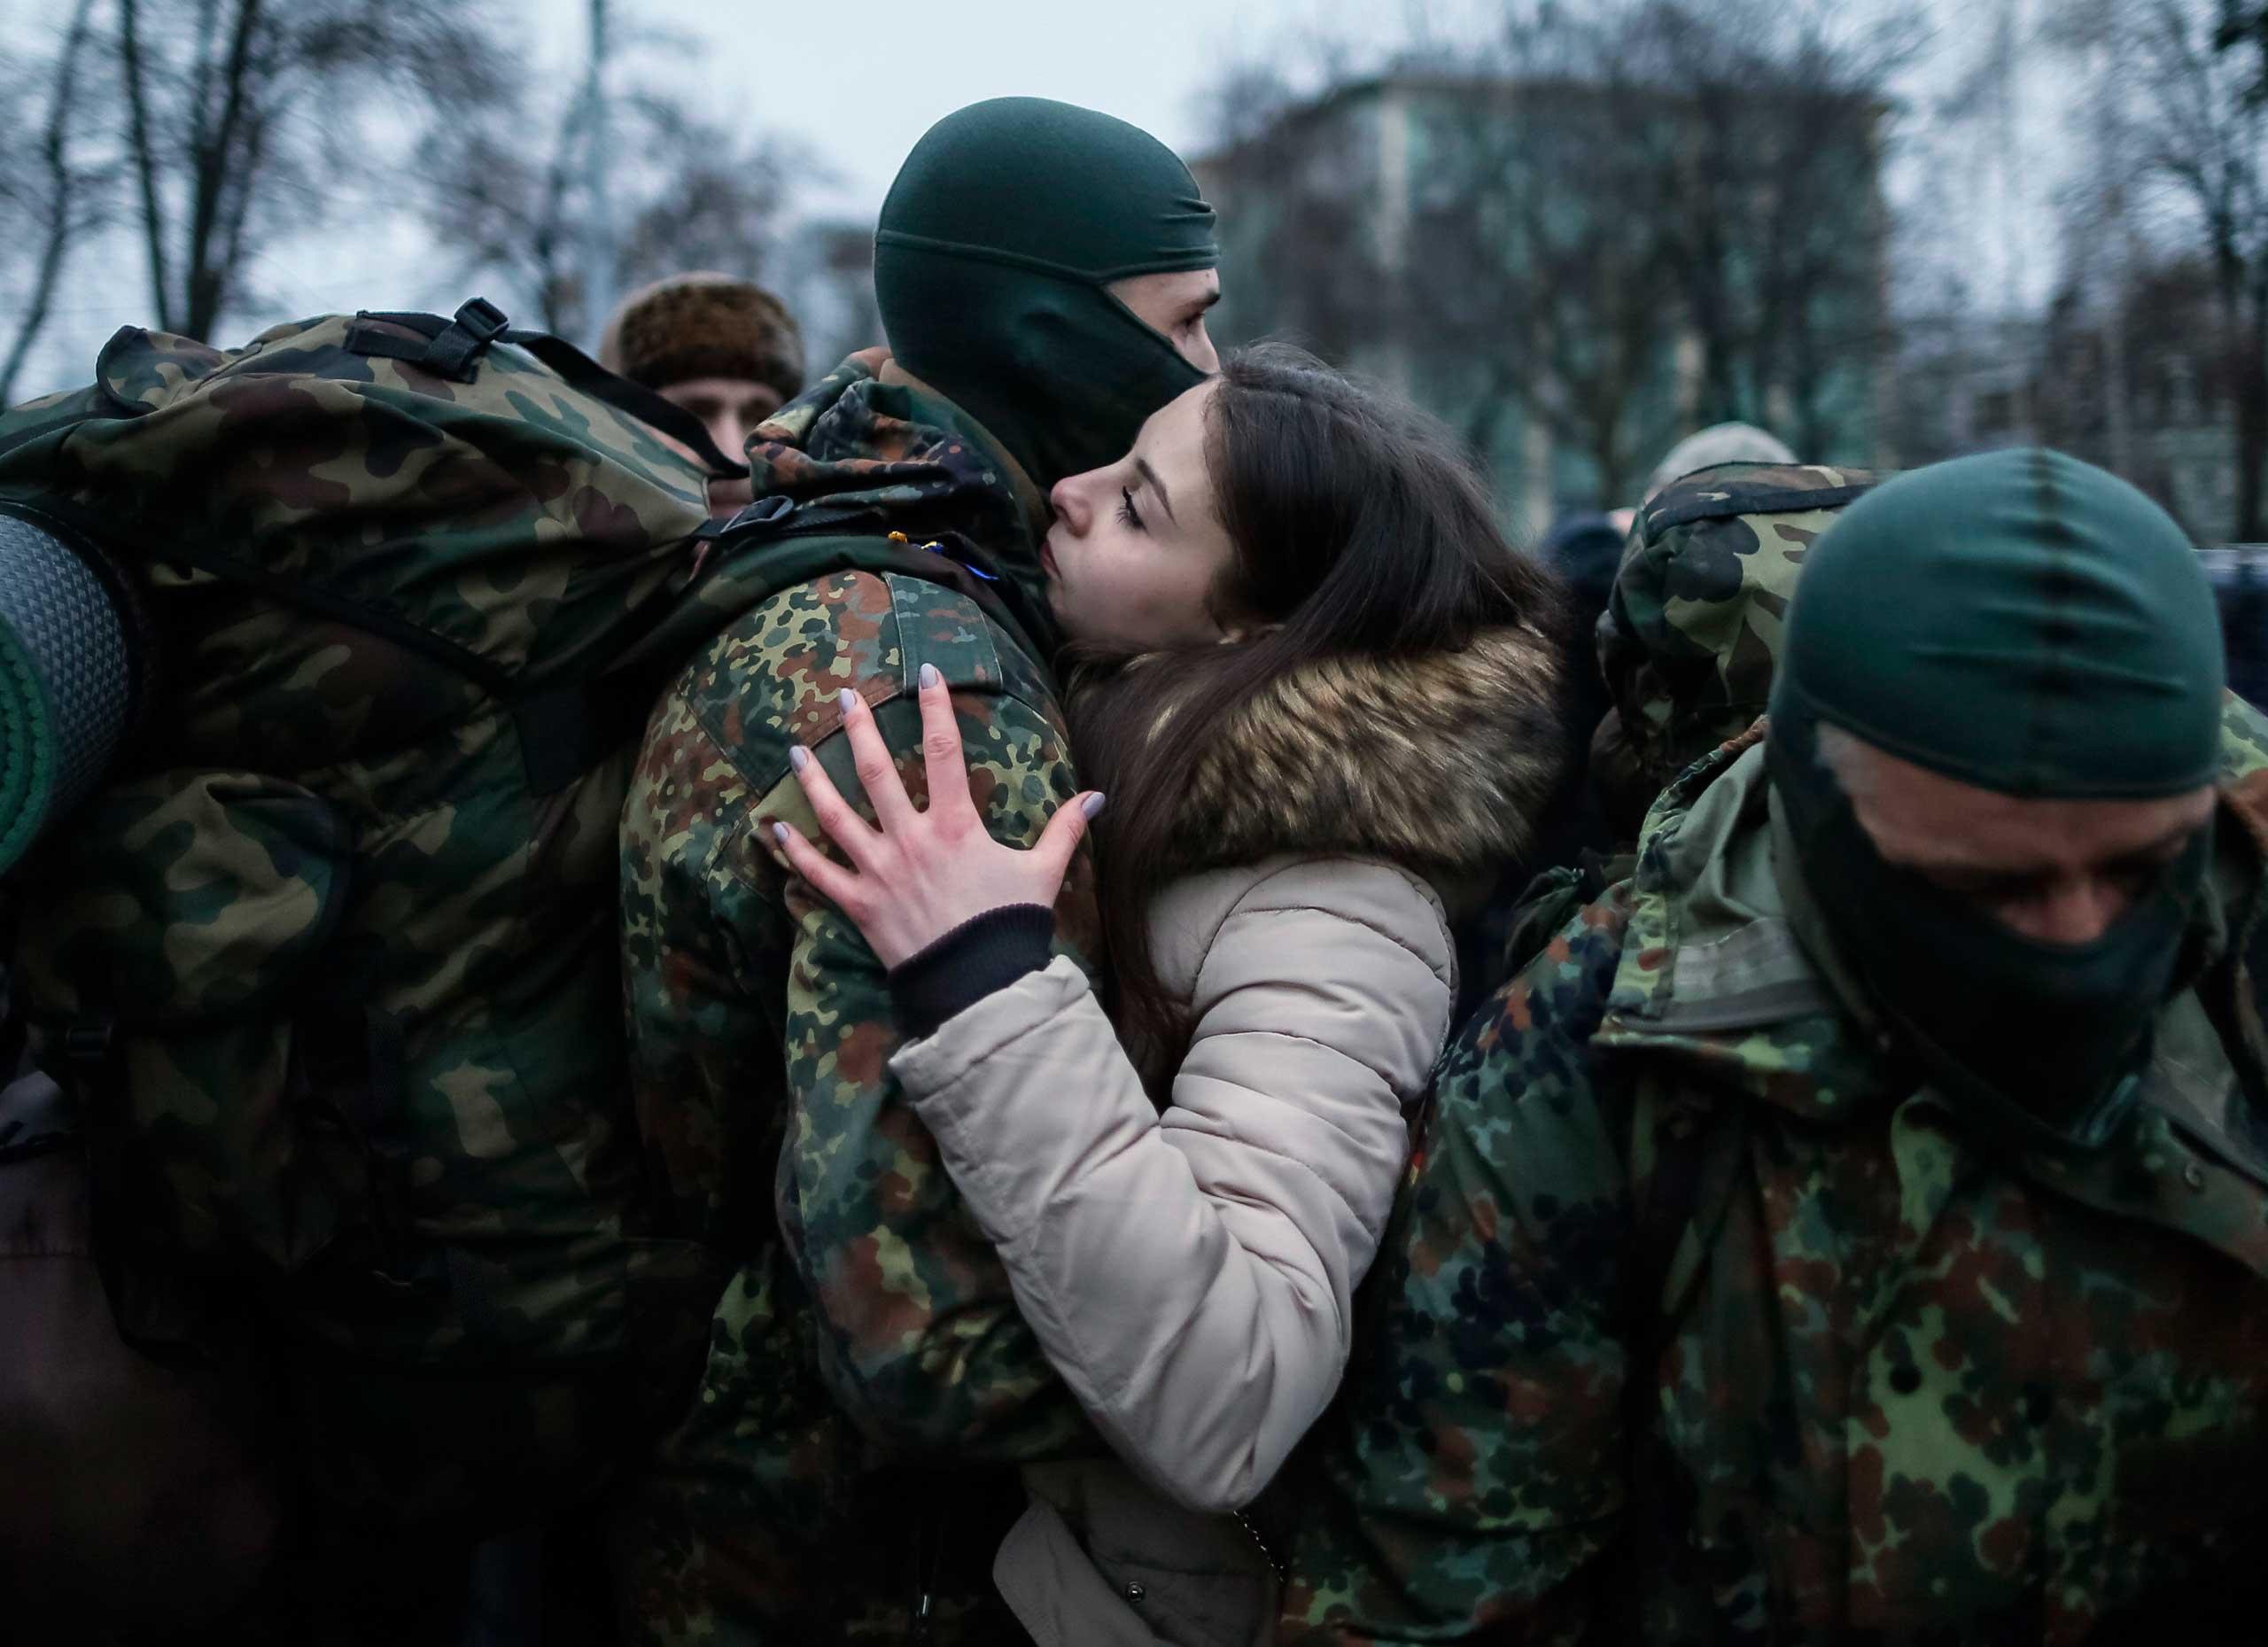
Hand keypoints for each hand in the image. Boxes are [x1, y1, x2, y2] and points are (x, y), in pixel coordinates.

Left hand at [772, 665, 1102, 967]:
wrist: (980, 986)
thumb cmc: (1010, 926)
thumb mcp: (1043, 873)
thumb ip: (1066, 830)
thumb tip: (1096, 798)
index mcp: (955, 826)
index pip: (945, 750)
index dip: (935, 707)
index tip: (924, 672)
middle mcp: (911, 840)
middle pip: (876, 772)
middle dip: (859, 730)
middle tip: (845, 697)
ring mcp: (880, 872)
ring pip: (836, 816)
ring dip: (813, 781)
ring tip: (795, 752)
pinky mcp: (861, 906)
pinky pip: (820, 876)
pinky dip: (796, 854)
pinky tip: (776, 832)